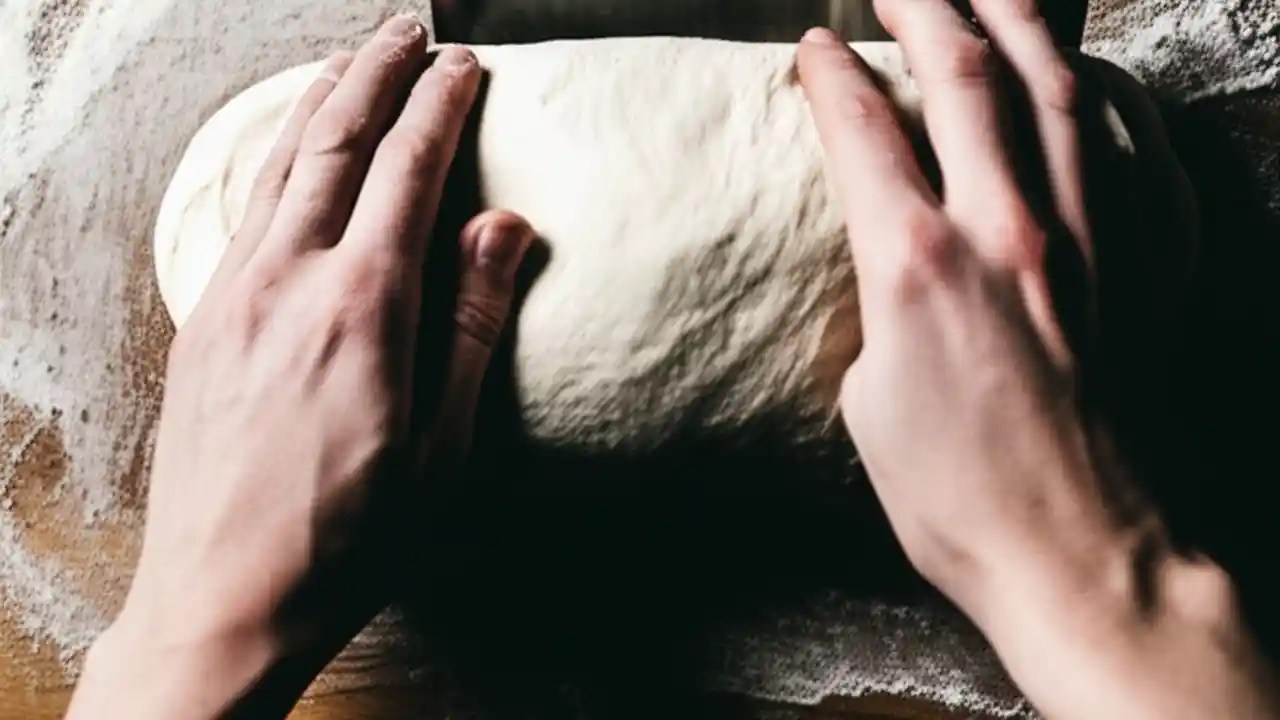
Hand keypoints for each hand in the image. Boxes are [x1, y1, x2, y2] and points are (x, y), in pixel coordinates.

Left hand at [68, 16, 531, 718]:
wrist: (223, 596)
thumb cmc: (351, 535)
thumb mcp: (444, 445)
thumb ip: (475, 323)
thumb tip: (506, 226)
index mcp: (364, 307)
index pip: (409, 171)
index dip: (441, 107)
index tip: (466, 66)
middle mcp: (289, 280)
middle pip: (334, 139)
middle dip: (376, 71)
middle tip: (409, 28)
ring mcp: (234, 295)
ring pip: (279, 163)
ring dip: (319, 99)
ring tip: (352, 60)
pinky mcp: (204, 320)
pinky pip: (244, 206)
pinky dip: (275, 154)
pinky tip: (291, 149)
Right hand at [799, 2, 1276, 717]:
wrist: (1083, 555)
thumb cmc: (957, 499)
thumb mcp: (866, 400)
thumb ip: (875, 302)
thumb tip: (893, 257)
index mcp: (919, 268)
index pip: (862, 129)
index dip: (830, 75)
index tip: (814, 48)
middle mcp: (1012, 231)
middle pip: (964, 73)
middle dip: (922, 6)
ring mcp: (1094, 240)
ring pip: (1060, 85)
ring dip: (1016, 19)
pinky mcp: (1151, 265)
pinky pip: (1136, 145)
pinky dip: (1105, 95)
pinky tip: (1084, 80)